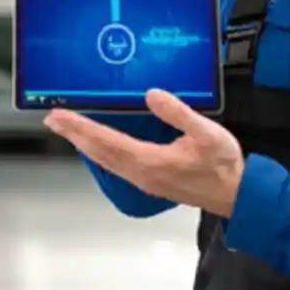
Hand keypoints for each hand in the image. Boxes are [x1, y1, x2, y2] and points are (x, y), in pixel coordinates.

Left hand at [44, 89, 244, 217]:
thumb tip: (153, 95)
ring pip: (105, 160)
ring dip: (84, 144)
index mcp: (151, 161)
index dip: (81, 127)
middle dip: (74, 135)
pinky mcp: (149, 181)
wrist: (236, 195)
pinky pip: (115, 165)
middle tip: (52, 120)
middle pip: (99, 152)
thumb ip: (179, 113)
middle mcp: (141, 173)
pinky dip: (99, 152)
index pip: (106, 141)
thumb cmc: (224, 165)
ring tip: (67, 130)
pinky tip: (96, 146)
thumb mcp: (208, 133)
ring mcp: (144, 180)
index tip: (61, 116)